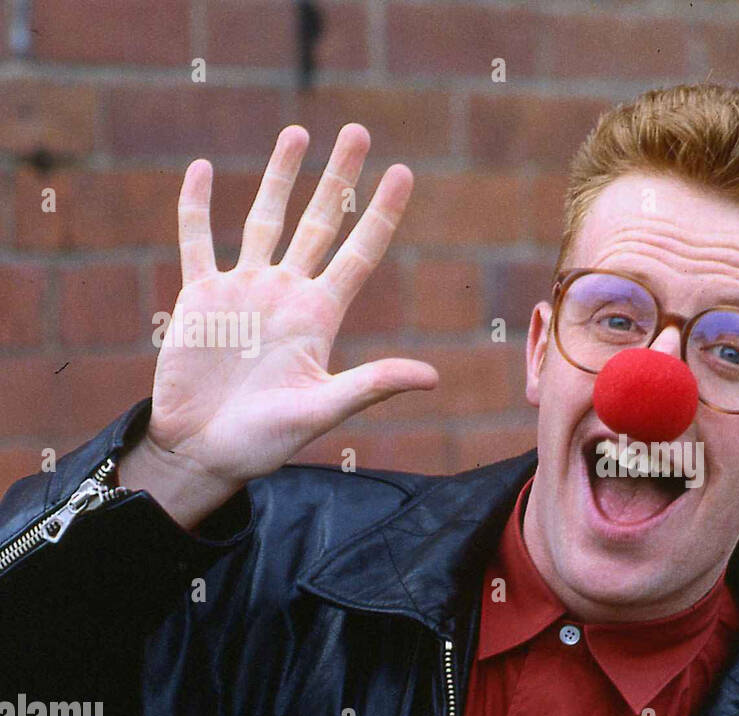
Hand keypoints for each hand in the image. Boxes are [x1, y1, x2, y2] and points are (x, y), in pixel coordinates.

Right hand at [120, 124, 437, 527]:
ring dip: (279, 176)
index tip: (402, 173)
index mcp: (321, 316)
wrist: (204, 452)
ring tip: (297, 132)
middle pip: (319, 221)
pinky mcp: (199, 298)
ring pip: (264, 219)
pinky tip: (203, 169)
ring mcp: (244, 291)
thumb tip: (432, 378)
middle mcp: (287, 294)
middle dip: (339, 177)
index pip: (360, 252)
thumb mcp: (322, 410)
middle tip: (359, 131)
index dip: (381, 213)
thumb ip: (370, 386)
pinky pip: (197, 242)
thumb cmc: (265, 441)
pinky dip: (197, 207)